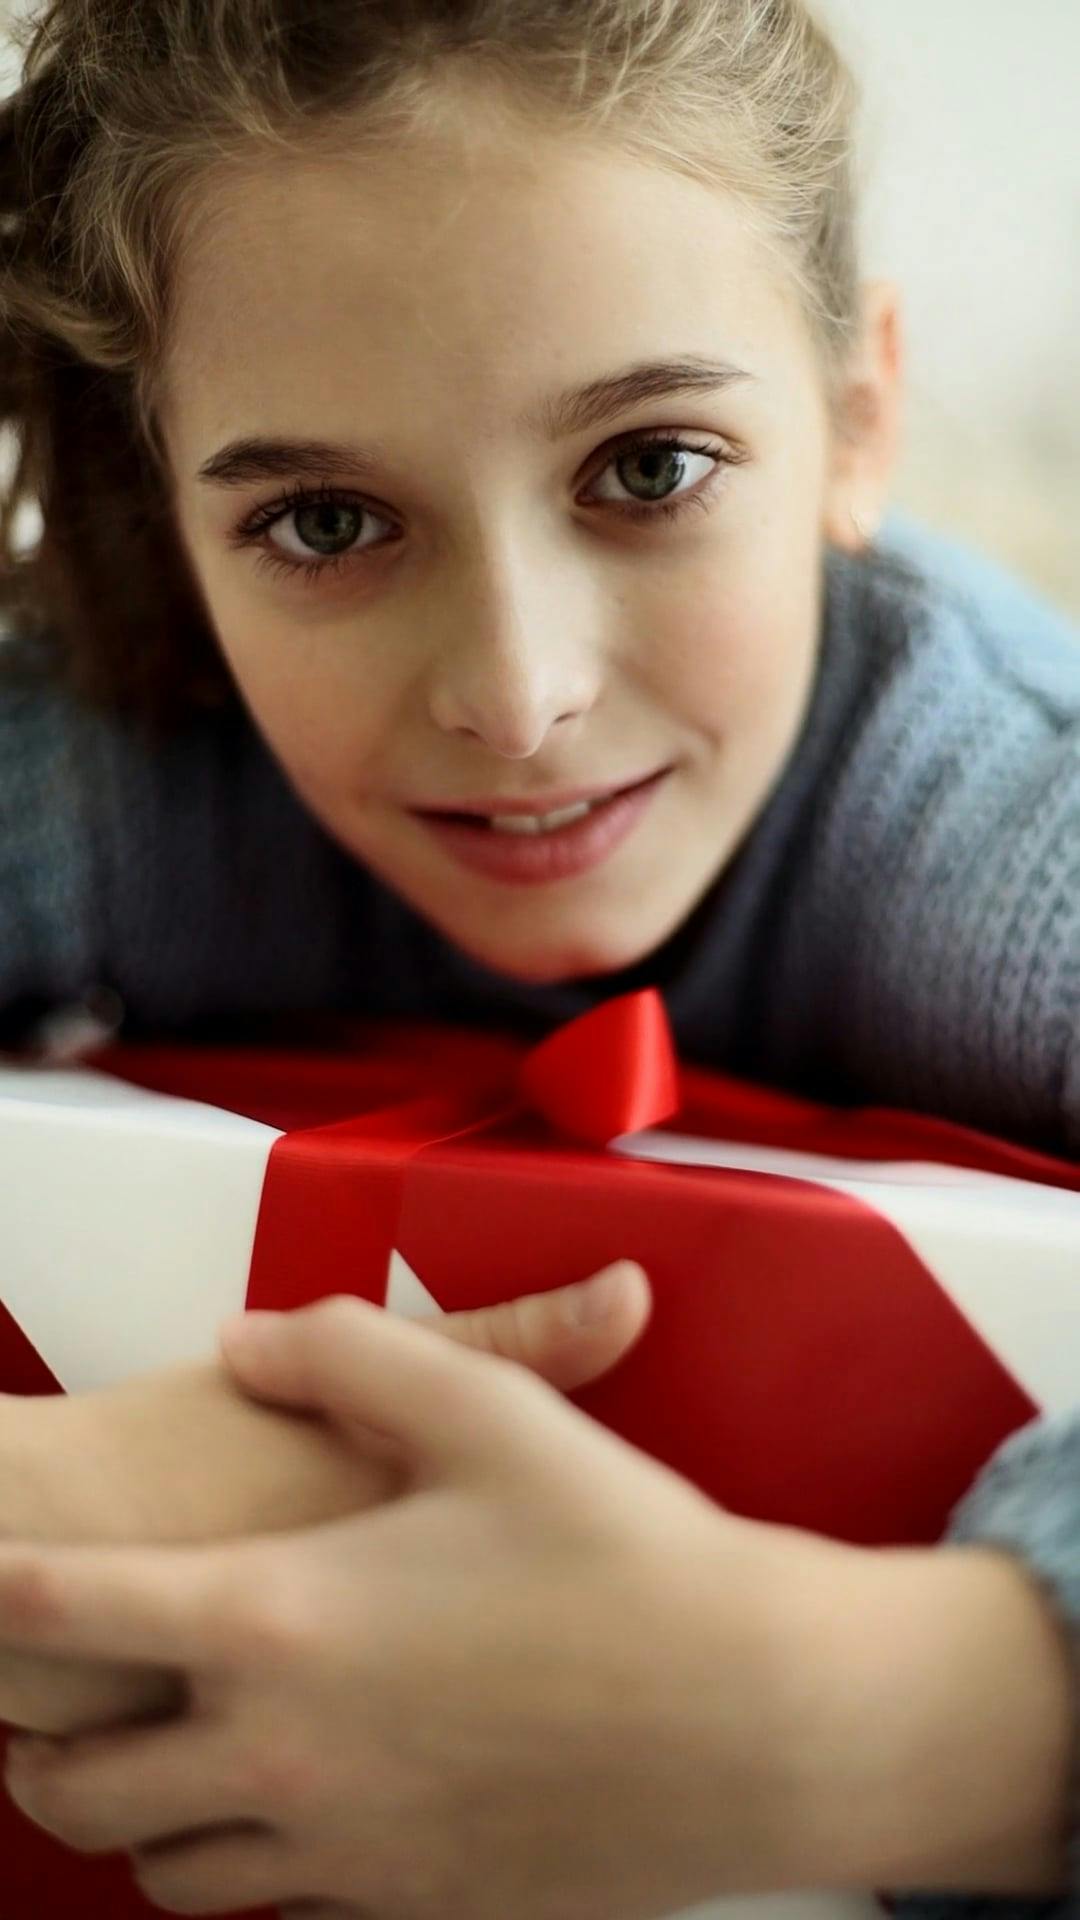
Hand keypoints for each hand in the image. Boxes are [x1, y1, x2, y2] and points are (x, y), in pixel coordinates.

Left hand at [0, 1292, 879, 1919]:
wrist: (762, 1719)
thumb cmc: (628, 1561)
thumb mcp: (488, 1408)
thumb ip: (347, 1348)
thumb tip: (247, 1340)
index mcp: (276, 1622)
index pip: (61, 1609)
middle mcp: (281, 1757)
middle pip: (78, 1786)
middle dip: (34, 1741)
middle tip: (37, 1702)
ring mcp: (345, 1851)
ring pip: (164, 1872)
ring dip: (128, 1818)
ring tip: (146, 1761)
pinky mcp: (415, 1907)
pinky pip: (275, 1914)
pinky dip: (242, 1867)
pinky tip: (287, 1808)